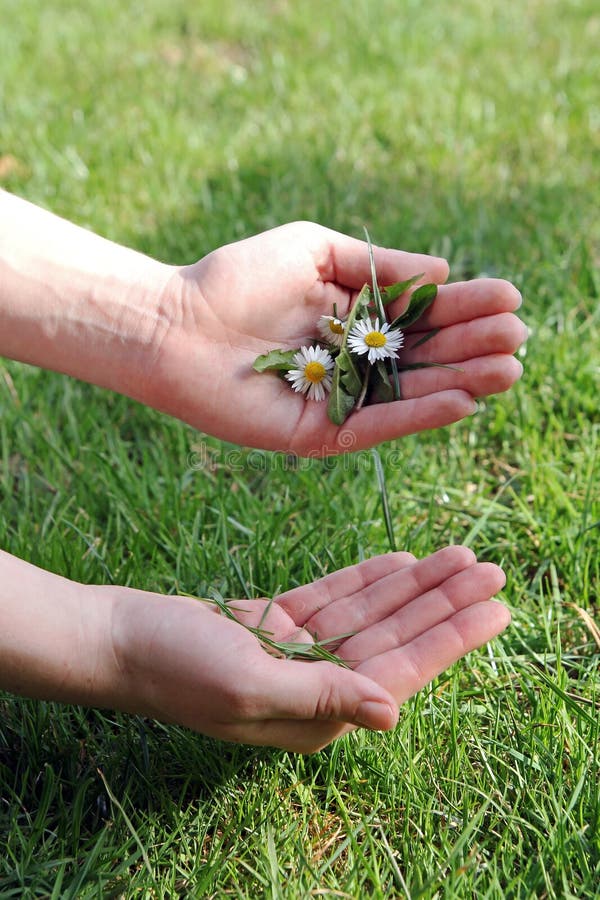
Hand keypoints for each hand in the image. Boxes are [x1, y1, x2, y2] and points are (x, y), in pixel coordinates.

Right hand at [108, 546, 508, 752]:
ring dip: (413, 584)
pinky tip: (402, 560)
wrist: (118, 638)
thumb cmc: (177, 668)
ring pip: (369, 612)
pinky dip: (366, 579)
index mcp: (316, 712)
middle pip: (394, 636)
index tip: (495, 609)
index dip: (451, 638)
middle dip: (444, 603)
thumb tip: (393, 710)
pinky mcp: (275, 623)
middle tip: (491, 567)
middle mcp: (314, 685)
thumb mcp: (252, 686)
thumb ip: (324, 696)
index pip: (399, 670)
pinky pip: (334, 598)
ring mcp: (295, 652)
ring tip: (459, 555)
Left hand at [149, 222, 525, 454]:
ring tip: (508, 371)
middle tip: (518, 338)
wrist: (176, 324)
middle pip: (424, 358)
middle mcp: (352, 363)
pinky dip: (417, 416)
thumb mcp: (316, 250)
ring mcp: (338, 401)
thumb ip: (377, 264)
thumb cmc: (237, 278)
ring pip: (409, 396)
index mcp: (353, 319)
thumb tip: (443, 269)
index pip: (421, 316)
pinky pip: (375, 427)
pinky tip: (460, 400)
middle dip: (472, 347)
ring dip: (461, 383)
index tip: (509, 296)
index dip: (464, 307)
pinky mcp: (318, 434)